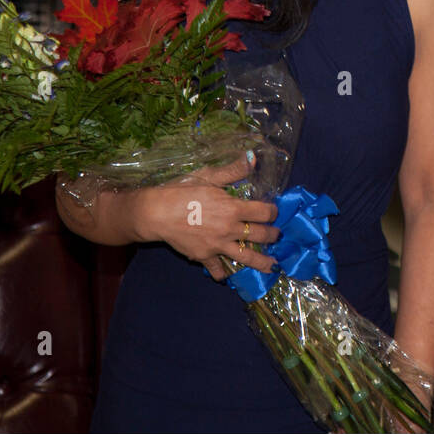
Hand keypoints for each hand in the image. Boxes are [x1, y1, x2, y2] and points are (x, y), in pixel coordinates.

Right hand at [132, 152, 279, 279]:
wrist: (156, 213)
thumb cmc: (181, 191)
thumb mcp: (208, 176)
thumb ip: (233, 170)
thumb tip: (253, 157)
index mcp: (233, 208)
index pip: (264, 212)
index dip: (272, 212)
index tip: (273, 212)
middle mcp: (229, 229)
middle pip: (260, 235)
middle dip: (272, 235)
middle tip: (277, 236)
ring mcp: (217, 245)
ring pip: (246, 257)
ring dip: (261, 262)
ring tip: (272, 266)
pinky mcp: (204, 256)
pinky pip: (217, 268)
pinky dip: (223, 273)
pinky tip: (227, 276)